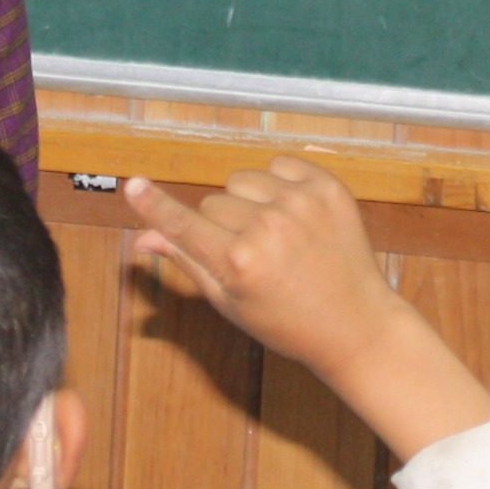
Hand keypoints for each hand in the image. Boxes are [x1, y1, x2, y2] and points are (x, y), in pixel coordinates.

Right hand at [120, 159, 489, 458]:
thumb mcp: (229, 302)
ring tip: (274, 234)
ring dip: (247, 200)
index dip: (154, 205)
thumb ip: (186, 262)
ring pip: (241, 180)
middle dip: (220, 224)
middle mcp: (268, 227)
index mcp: (239, 262)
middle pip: (212, 203)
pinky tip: (294, 214)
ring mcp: (301, 203)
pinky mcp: (327, 187)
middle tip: (252, 256)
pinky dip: (279, 183)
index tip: (133, 185)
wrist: (356, 323)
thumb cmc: (286, 321)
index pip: (183, 224)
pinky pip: (278, 165)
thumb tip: (144, 237)